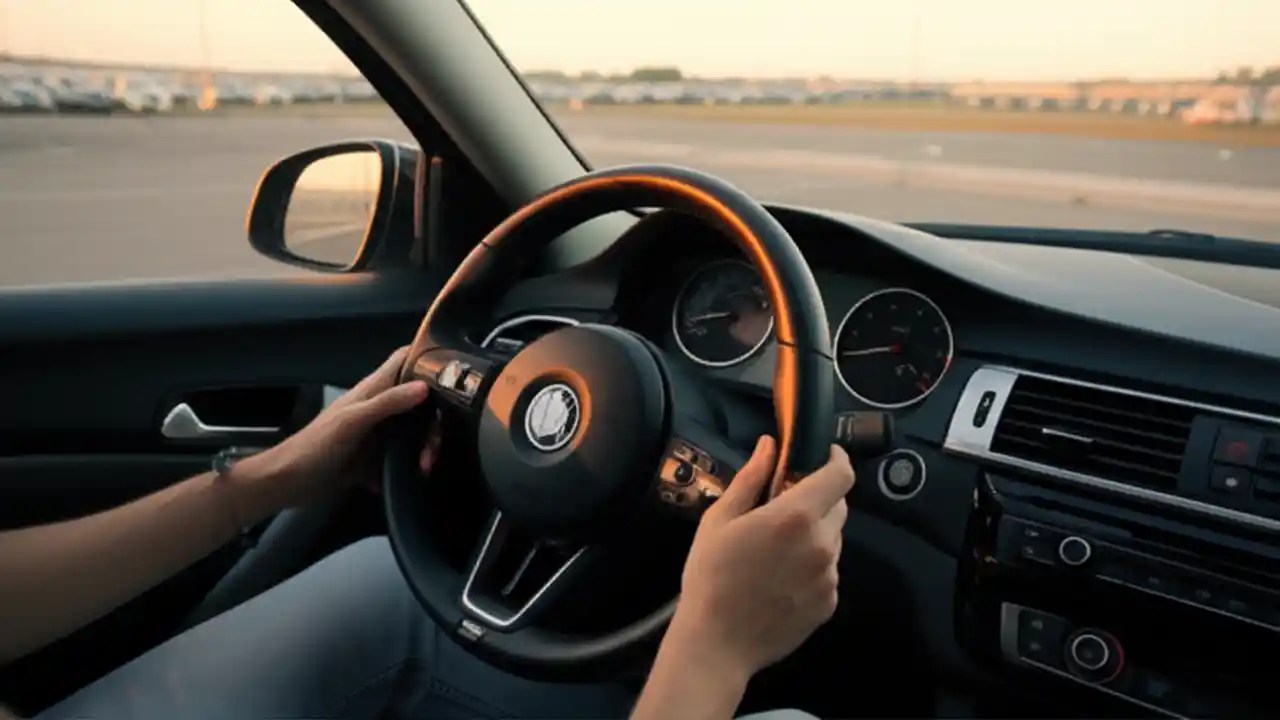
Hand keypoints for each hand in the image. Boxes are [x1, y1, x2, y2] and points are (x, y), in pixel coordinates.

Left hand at [234, 347, 428, 517]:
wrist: (290, 483)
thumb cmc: (317, 446)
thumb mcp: (353, 421)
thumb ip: (388, 403)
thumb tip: (425, 388)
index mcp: (373, 390)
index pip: (404, 359)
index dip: (428, 356)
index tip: (455, 370)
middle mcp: (381, 407)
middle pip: (420, 400)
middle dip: (434, 419)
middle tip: (436, 444)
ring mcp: (379, 432)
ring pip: (415, 430)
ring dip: (425, 447)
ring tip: (425, 467)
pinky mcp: (376, 457)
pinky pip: (403, 456)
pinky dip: (411, 466)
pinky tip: (416, 478)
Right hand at [671, 436, 854, 680]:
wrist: (717, 643)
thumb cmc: (710, 575)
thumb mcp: (720, 520)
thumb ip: (750, 478)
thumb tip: (769, 444)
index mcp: (796, 516)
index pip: (841, 476)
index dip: (837, 460)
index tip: (826, 455)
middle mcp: (823, 544)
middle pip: (839, 506)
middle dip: (819, 498)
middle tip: (785, 507)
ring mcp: (830, 577)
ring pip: (833, 540)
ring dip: (815, 534)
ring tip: (778, 550)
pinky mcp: (830, 603)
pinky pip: (829, 571)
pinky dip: (813, 565)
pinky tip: (781, 579)